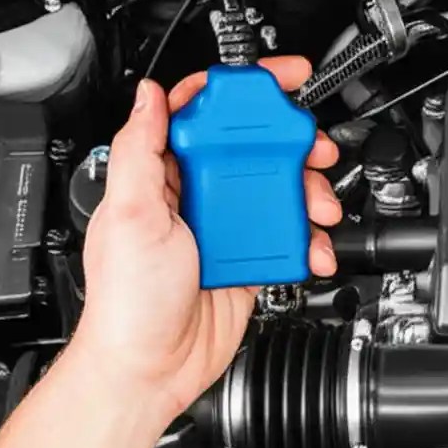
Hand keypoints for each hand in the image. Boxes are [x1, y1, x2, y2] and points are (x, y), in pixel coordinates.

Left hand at [71, 57, 341, 423]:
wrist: (153, 367)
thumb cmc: (128, 300)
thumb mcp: (128, 214)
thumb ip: (140, 150)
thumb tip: (150, 95)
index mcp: (164, 174)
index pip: (204, 114)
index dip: (243, 91)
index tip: (279, 79)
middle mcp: (199, 194)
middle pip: (258, 148)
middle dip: (296, 144)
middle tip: (318, 148)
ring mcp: (229, 226)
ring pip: (284, 190)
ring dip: (311, 194)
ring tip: (319, 208)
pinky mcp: (253, 258)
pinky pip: (292, 237)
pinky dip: (310, 240)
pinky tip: (310, 247)